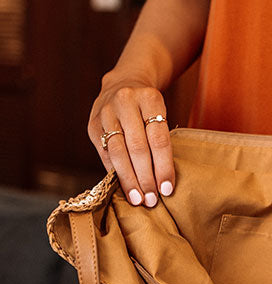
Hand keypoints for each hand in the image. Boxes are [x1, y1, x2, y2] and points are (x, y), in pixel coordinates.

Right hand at [88, 78, 174, 206]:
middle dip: (146, 177)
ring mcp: (106, 112)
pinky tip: (123, 187)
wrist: (123, 83)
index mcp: (149, 97)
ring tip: (138, 199)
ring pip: (118, 152)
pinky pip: (104, 153)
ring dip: (129, 179)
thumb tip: (164, 183)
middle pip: (138, 147)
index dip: (164, 166)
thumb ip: (160, 140)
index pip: (159, 138)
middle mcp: (126, 102)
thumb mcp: (160, 113)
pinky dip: (114, 172)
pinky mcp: (92, 124)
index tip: (167, 189)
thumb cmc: (148, 108)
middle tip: (152, 200)